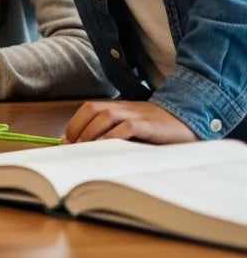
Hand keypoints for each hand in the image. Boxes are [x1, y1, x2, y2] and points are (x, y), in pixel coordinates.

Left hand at [64, 100, 198, 143]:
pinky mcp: (148, 125)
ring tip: (83, 149)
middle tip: (72, 147)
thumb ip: (114, 134)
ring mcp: (137, 114)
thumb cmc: (159, 131)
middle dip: (77, 128)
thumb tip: (88, 148)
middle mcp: (125, 108)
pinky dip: (111, 136)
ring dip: (90, 132)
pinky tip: (104, 148)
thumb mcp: (134, 130)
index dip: (75, 123)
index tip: (67, 141)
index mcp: (119, 107)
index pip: (89, 109)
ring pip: (105, 116)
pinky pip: (125, 127)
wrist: (191, 121)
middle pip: (92, 110)